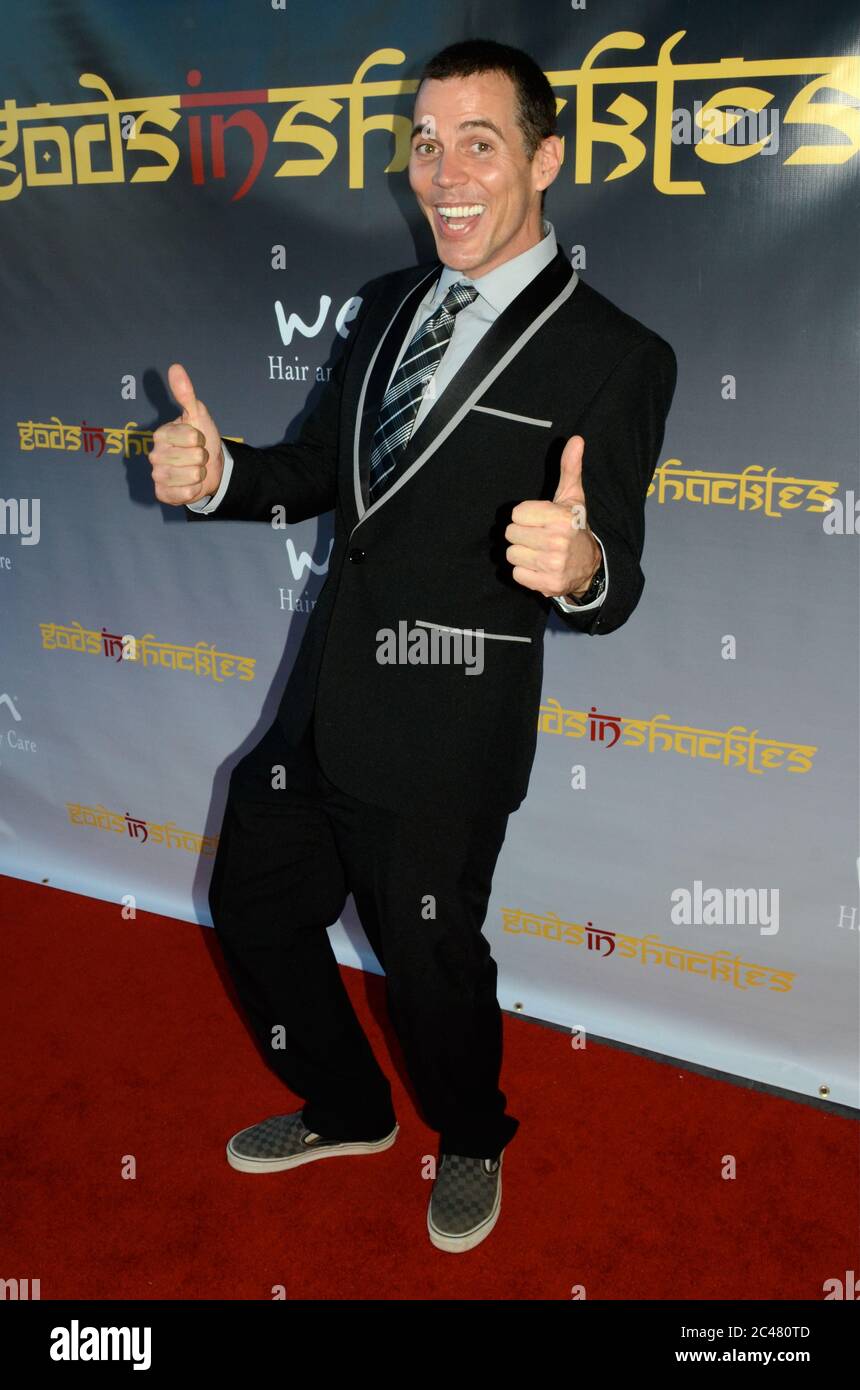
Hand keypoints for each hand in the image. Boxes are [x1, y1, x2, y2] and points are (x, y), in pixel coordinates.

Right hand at [148, 363, 224, 505]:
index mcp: (161, 434)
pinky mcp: (162, 494)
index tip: (198, 438)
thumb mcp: (197, 414)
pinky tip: (190, 484)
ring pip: (192, 475)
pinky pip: (184, 494)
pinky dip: (194, 490)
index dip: (201, 439)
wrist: (209, 468)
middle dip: (202, 457)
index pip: (191, 437)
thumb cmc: (202, 439)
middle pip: (194, 457)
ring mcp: (157, 475)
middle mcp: (155, 455)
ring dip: (200, 473)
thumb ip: (186, 393)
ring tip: (194, 469)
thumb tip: (175, 367)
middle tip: (197, 455)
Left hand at [504, 435, 601, 598]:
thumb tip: (576, 440)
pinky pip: (517, 574)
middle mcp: (558, 541)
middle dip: (522, 535)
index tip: (540, 520)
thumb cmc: (574, 526)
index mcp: (562, 517)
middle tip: (539, 537)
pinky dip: (525, 572)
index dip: (526, 516)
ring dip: (522, 554)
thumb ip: (570, 468)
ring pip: (512, 554)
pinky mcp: (548, 584)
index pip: (517, 513)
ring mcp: (554, 565)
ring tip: (539, 552)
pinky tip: (540, 567)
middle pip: (511, 534)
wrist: (589, 565)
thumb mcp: (572, 497)